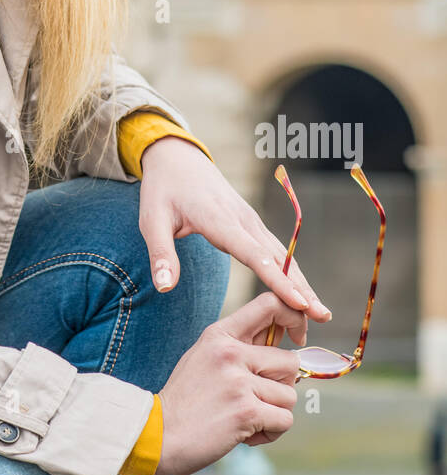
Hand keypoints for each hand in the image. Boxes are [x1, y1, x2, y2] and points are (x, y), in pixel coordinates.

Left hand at [138, 136, 331, 328]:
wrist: (177, 157)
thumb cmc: (163, 190)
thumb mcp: (151, 220)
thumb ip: (160, 254)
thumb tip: (164, 289)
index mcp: (219, 219)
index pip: (254, 254)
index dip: (278, 280)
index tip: (300, 304)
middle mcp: (242, 219)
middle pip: (278, 257)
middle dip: (301, 288)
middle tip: (322, 318)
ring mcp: (250, 219)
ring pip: (283, 254)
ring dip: (302, 282)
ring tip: (320, 313)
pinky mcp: (251, 222)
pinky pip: (276, 249)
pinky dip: (291, 271)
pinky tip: (301, 291)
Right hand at [156, 292, 304, 474]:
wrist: (156, 434)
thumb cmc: (186, 400)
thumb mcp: (206, 358)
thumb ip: (241, 348)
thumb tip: (287, 346)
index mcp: (220, 334)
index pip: (270, 303)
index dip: (294, 317)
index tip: (297, 338)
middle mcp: (231, 352)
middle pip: (290, 360)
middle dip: (282, 386)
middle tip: (257, 399)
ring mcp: (238, 380)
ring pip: (290, 395)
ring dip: (274, 413)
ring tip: (247, 419)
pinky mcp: (246, 410)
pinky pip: (284, 420)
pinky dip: (271, 432)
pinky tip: (246, 434)